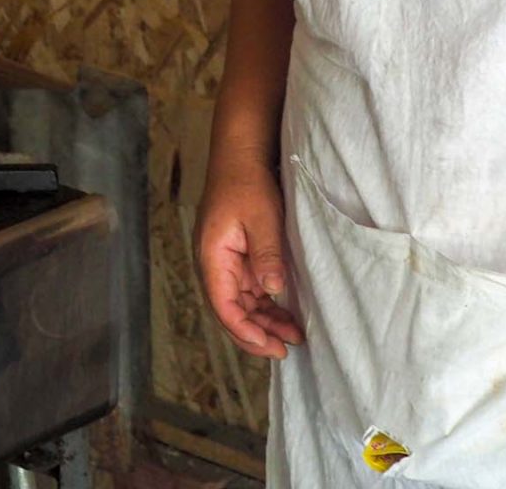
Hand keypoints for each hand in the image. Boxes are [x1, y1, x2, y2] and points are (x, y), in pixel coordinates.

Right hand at [194, 155, 304, 359]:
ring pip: (242, 305)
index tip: (269, 344)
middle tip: (286, 348)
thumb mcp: (262, 219)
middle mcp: (214, 266)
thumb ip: (266, 256)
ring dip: (264, 322)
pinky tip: (286, 316)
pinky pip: (249, 292)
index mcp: (212, 257)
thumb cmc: (246, 183)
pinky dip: (266, 306)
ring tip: (293, 336)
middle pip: (231, 312)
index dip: (245, 330)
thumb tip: (273, 292)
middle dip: (257, 334)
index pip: (223, 306)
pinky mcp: (238, 260)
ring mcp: (226, 264)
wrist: (240, 158)